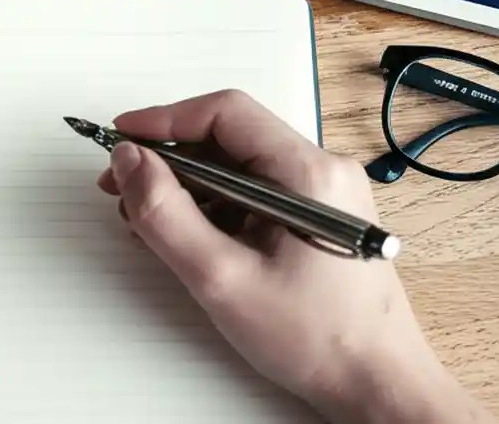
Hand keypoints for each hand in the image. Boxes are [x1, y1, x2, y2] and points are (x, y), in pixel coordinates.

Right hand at [97, 91, 493, 423]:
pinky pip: (254, 193)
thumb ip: (166, 213)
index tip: (121, 138)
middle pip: (229, 138)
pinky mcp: (316, 217)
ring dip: (187, 186)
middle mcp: (322, 171)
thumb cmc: (318, 339)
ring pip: (238, 167)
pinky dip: (213, 207)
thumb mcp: (222, 277)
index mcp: (308, 173)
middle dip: (169, 158)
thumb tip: (129, 161)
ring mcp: (322, 194)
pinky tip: (185, 237)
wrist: (377, 384)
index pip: (225, 113)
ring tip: (148, 222)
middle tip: (123, 186)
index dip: (164, 119)